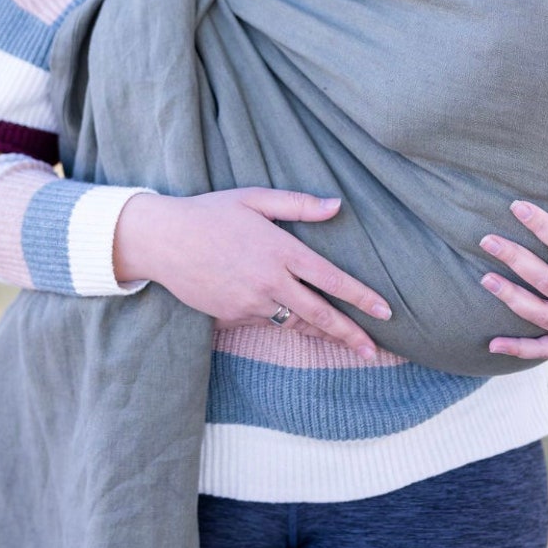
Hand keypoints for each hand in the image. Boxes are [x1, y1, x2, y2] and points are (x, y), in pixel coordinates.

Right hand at [114, 188, 390, 358]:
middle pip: (319, 315)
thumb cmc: (210, 212)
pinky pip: (264, 322)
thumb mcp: (254, 198)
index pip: (331, 279)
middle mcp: (269, 281)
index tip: (385, 311)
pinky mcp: (231, 316)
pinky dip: (282, 322)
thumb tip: (336, 206)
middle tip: (374, 349)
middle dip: (350, 334)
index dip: (361, 296)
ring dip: (321, 334)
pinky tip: (295, 322)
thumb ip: (298, 205)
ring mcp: (249, 303)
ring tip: (346, 343)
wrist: (162, 240)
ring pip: (294, 323)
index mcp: (280, 250)